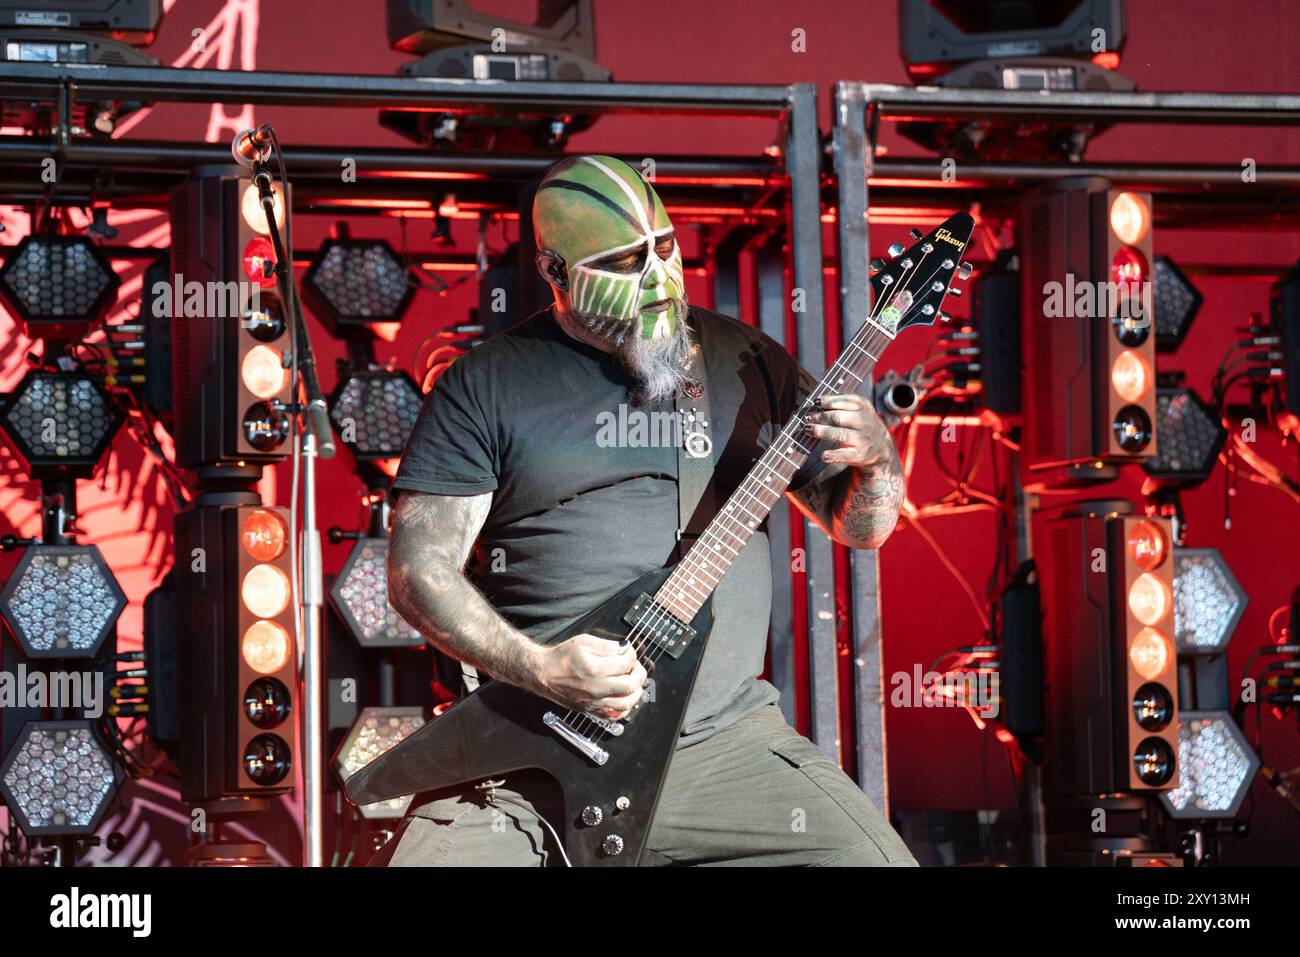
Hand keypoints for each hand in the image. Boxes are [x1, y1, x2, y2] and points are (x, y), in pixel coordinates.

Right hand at [531, 633, 647, 719]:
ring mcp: (593, 703)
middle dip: (638, 673)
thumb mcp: (584, 642)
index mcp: (593, 669)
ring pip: (625, 704)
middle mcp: (594, 689)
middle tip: (635, 666)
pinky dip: (625, 708)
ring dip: (636, 692)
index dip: (632, 656)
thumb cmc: (561, 658)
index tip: (629, 652)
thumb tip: (626, 649)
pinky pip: (614, 716)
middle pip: (630, 685)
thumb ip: (608, 645)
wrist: (542, 674)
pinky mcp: (590, 711)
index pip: (625, 664)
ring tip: (635, 682)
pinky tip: (626, 697)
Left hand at [804, 394, 893, 468]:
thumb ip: (842, 403)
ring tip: (808, 430)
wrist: (882, 447)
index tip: (816, 402)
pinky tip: (824, 455)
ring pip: (840, 434)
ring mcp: (861, 439)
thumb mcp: (859, 409)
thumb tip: (816, 402)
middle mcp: (863, 422)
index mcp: (863, 407)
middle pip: (838, 417)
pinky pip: (844, 455)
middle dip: (821, 417)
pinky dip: (833, 455)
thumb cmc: (863, 424)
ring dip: (822, 432)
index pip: (845, 401)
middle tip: (807, 418)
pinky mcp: (859, 455)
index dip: (829, 401)